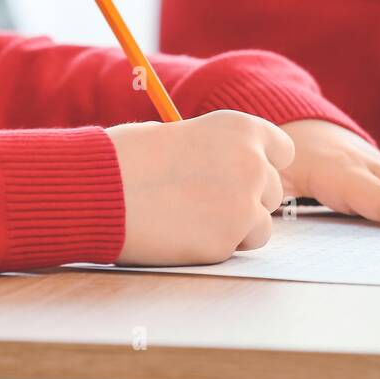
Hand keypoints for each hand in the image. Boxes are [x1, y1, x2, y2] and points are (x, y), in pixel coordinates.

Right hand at [107, 109, 293, 264]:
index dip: (260, 165)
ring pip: (262, 226)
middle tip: (204, 203)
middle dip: (246, 200)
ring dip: (236, 228)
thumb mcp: (179, 135)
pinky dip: (214, 248)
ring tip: (191, 220)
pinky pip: (234, 249)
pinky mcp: (227, 241)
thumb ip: (213, 150)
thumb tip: (226, 168)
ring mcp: (244, 204)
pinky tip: (181, 235)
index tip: (240, 175)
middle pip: (272, 191)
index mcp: (242, 128)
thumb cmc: (125, 159)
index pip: (282, 152)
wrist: (97, 191)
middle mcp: (253, 163)